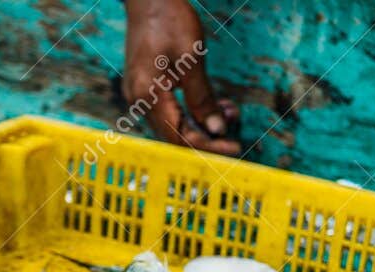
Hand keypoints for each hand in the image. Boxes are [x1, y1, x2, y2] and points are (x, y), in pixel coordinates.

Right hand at [123, 0, 237, 154]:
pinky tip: (215, 104)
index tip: (233, 148)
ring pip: (174, 123)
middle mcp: (139, 100)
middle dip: (207, 137)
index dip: (207, 146)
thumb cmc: (168, 19)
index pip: (179, 136)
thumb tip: (216, 130)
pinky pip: (170, 110)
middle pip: (175, 135)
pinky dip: (192, 111)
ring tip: (230, 112)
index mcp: (147, 94)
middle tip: (235, 135)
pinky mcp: (146, 88)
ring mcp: (140, 95)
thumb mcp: (191, 58)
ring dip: (202, 123)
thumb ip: (203, 98)